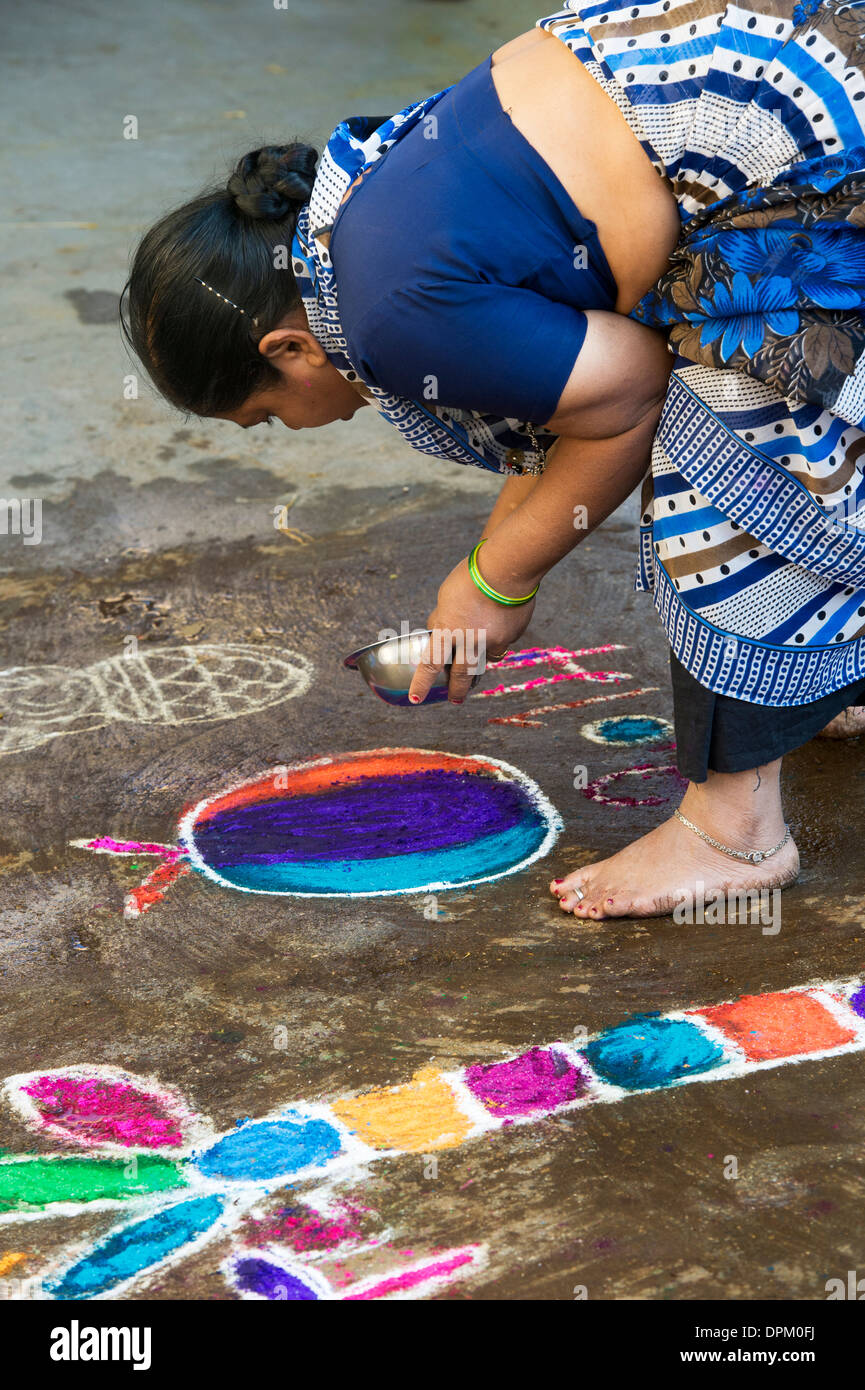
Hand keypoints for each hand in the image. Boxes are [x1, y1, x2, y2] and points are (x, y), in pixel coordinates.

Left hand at [408, 557, 534, 703]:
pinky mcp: (514, 634)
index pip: (430, 663)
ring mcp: (495, 640)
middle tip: (455, 700)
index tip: (416, 699)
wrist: (507, 568)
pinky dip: (498, 637)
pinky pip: (503, 642)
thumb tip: (439, 629)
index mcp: (449, 629)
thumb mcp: (446, 597)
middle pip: (463, 675)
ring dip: (480, 661)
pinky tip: (500, 621)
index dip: (422, 684)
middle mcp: (471, 641)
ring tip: (479, 655)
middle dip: (457, 690)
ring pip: (486, 660)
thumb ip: (442, 618)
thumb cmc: (471, 577)